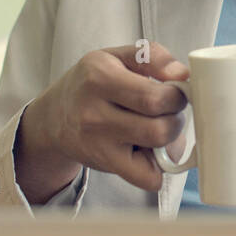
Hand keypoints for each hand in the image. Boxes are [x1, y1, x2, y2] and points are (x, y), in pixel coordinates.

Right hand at [20, 41, 189, 193]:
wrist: (54, 117)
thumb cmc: (92, 83)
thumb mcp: (117, 57)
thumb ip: (152, 56)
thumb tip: (182, 73)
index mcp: (100, 77)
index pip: (156, 97)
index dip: (177, 96)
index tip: (174, 92)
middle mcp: (94, 113)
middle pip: (160, 127)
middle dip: (175, 117)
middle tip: (168, 111)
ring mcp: (98, 143)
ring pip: (157, 150)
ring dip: (169, 139)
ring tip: (157, 126)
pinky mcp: (105, 165)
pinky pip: (148, 178)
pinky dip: (158, 168)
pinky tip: (148, 151)